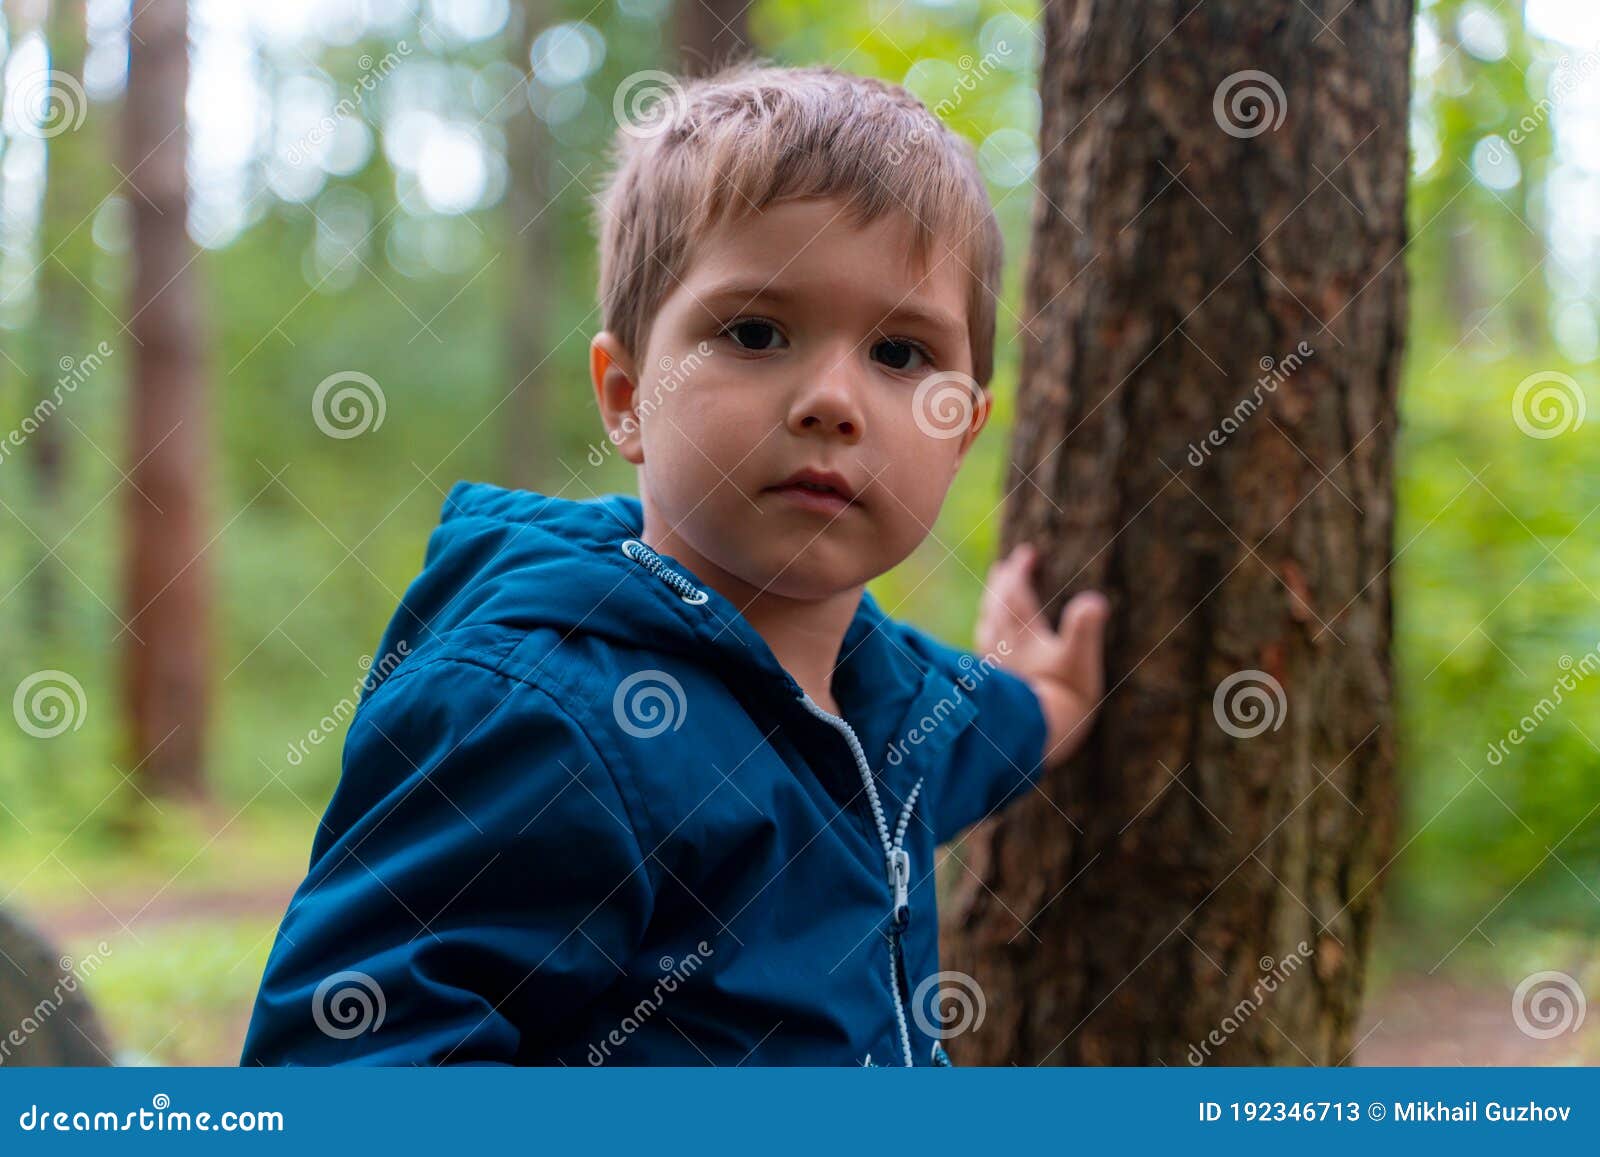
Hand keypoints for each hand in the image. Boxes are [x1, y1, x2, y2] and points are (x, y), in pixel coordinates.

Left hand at [976, 543, 1109, 770]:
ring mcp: (996, 667)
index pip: (1018, 594)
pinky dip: (987, 640)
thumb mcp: (1079, 661)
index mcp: (1025, 635)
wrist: (1033, 741)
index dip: (1021, 571)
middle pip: (997, 608)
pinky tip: (989, 649)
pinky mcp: (994, 688)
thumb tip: (1095, 600)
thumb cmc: (1061, 701)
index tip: (1026, 553)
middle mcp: (1004, 646)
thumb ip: (1084, 628)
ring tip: (993, 600)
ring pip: (987, 629)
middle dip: (1000, 586)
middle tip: (1002, 569)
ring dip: (990, 610)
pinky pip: (985, 654)